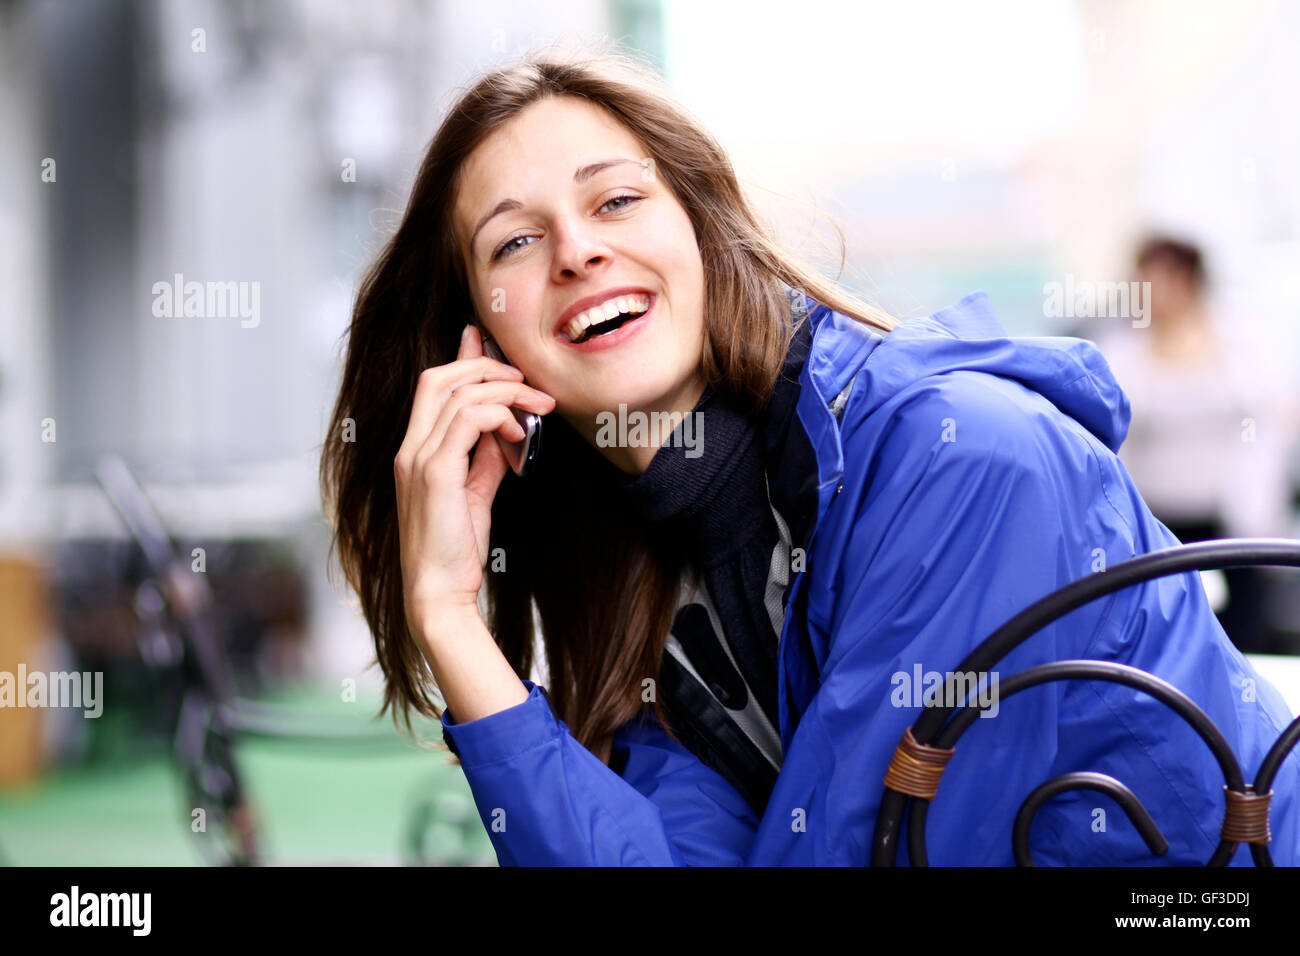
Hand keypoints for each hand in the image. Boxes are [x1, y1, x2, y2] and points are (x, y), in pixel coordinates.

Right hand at [393, 324, 554, 648]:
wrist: (438, 595)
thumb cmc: (455, 551)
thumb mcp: (475, 493)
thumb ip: (486, 457)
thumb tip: (508, 429)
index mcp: (414, 451)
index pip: (433, 386)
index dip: (463, 358)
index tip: (494, 347)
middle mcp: (409, 449)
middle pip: (439, 376)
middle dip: (486, 365)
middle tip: (526, 380)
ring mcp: (417, 460)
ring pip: (456, 392)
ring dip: (504, 390)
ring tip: (536, 406)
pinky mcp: (434, 475)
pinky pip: (466, 421)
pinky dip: (497, 415)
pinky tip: (518, 431)